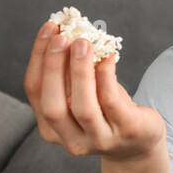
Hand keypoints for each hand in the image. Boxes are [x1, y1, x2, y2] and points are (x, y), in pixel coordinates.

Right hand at [22, 20, 164, 161]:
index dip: (38, 58)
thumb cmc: (106, 111)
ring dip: (80, 72)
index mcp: (51, 128)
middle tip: (61, 37)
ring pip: (83, 108)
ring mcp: (99, 140)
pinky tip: (108, 57)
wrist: (138, 143)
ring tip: (83, 43)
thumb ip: (70, 72)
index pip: (34, 91)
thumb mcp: (83, 94)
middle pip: (52, 106)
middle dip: (53, 68)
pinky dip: (106, 77)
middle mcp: (71, 139)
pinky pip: (111, 102)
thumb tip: (67, 31)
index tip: (49, 28)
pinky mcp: (126, 132)